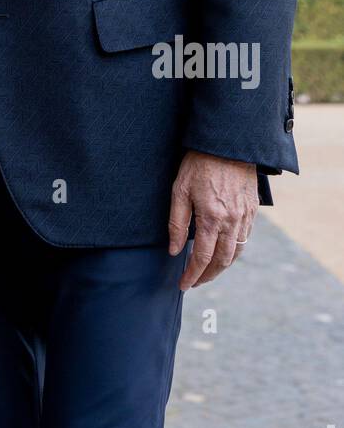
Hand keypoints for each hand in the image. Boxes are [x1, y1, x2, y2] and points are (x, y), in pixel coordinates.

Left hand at [168, 150, 257, 290]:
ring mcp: (245, 217)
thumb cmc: (199, 163)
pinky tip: (224, 251)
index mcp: (212, 218)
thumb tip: (174, 250)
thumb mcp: (180, 190)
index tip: (183, 284)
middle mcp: (232, 222)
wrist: (228, 143)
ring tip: (208, 271)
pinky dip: (234, 251)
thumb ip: (177, 223)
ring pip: (236, 253)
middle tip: (195, 282)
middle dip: (207, 276)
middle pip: (221, 261)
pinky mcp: (253, 210)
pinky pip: (245, 238)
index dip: (192, 274)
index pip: (202, 258)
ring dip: (222, 267)